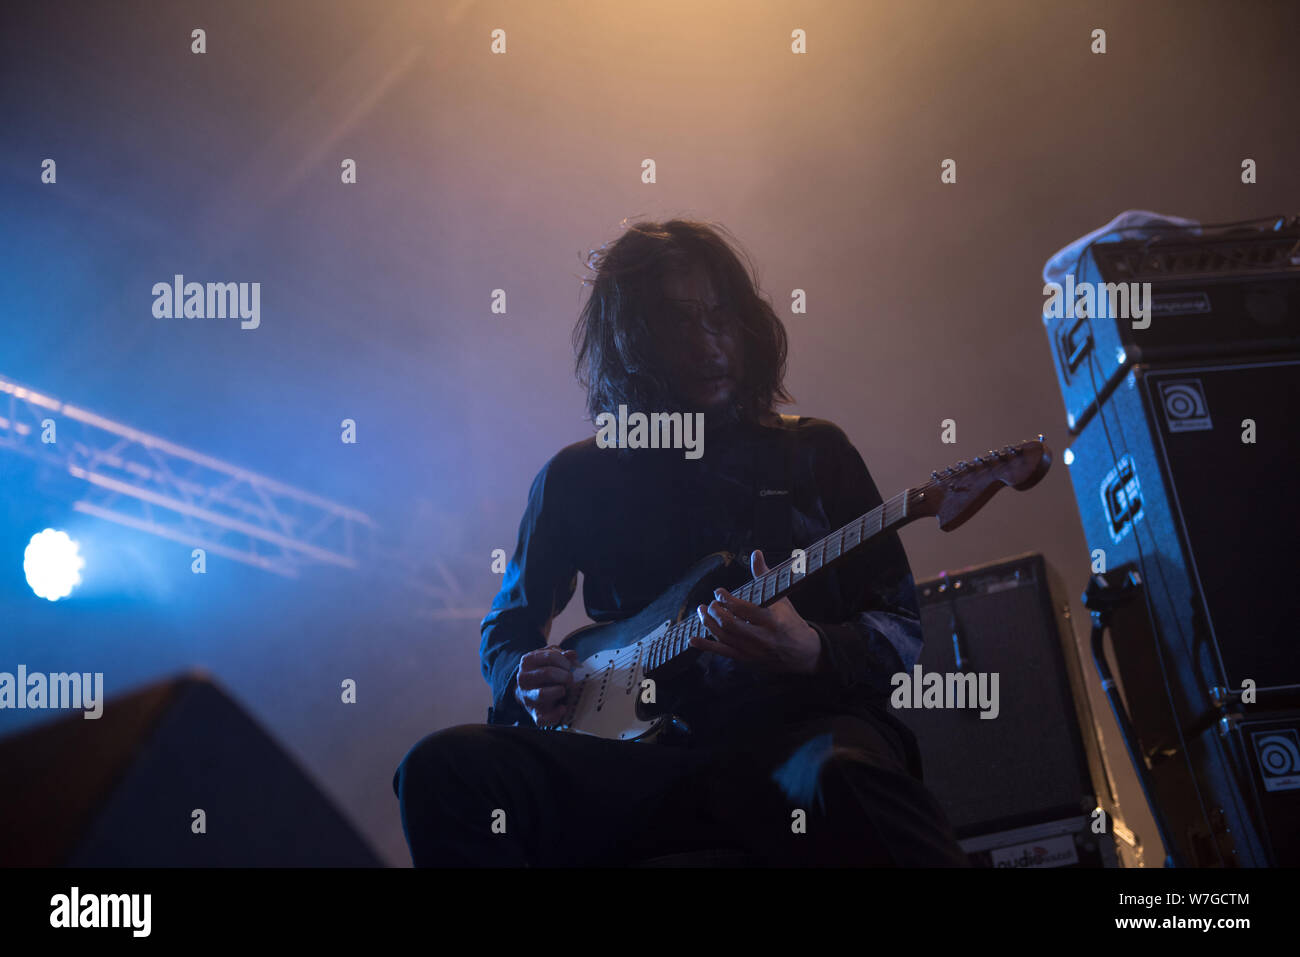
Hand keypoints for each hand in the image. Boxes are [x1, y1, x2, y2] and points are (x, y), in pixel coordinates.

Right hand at [514, 645, 578, 726]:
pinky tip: (562, 708)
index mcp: (527, 661)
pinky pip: (542, 718)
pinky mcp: (533, 713)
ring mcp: (527, 696)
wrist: (528, 691)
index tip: (569, 666)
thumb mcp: (548, 658)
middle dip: (565, 676)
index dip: (564, 661)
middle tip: (570, 679)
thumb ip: (561, 654)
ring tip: (564, 690)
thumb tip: (572, 654)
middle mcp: (523, 678)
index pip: (549, 657)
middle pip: (547, 673)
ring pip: (541, 694)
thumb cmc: (542, 672)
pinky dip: (555, 715)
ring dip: (559, 691)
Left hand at [691, 549, 822, 674]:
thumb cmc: (790, 621)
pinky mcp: (746, 659)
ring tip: (701, 611)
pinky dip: (705, 646)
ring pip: (724, 638)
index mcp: (772, 621)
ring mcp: (752, 651)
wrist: (802, 653)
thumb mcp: (781, 599)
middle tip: (710, 603)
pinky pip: (722, 653)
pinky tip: (692, 639)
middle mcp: (761, 638)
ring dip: (708, 624)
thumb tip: (756, 553)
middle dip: (715, 612)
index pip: (745, 610)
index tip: (719, 592)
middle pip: (730, 625)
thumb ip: (765, 576)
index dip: (727, 600)